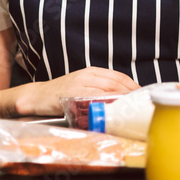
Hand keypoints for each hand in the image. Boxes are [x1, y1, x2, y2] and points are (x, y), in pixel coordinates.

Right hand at [17, 66, 139, 115]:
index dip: (132, 85)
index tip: (141, 94)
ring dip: (122, 98)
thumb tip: (120, 98)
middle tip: (140, 103)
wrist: (38, 96)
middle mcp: (88, 75)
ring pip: (107, 89)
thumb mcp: (82, 85)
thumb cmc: (61, 93)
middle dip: (131, 92)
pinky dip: (105, 102)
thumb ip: (99, 88)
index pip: (118, 76)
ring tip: (132, 106)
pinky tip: (113, 108)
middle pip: (116, 82)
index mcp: (92, 71)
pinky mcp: (72, 94)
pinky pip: (93, 97)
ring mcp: (80, 84)